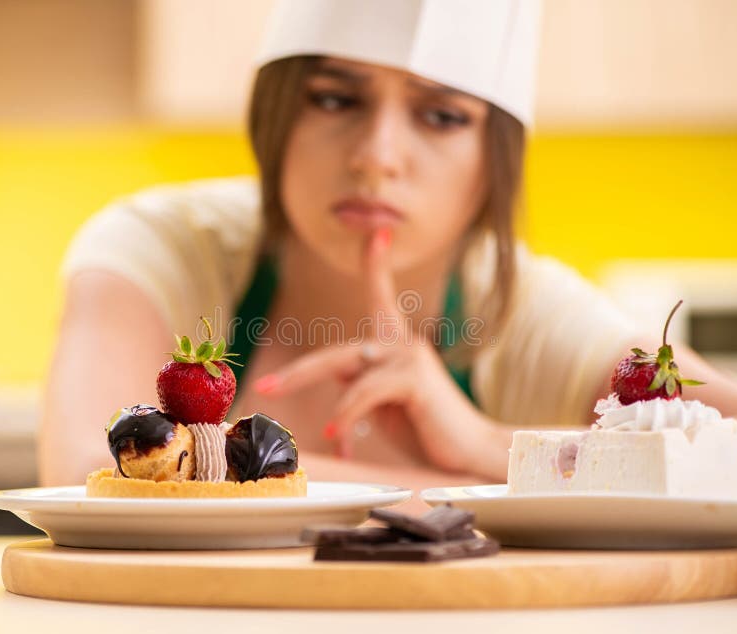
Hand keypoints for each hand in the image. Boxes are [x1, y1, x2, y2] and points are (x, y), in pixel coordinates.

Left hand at [252, 228, 494, 475]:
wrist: (470, 453)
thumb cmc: (427, 431)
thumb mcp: (386, 404)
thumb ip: (362, 383)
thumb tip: (337, 373)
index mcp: (396, 346)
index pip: (381, 298)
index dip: (376, 265)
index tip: (379, 232)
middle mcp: (403, 343)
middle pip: (336, 354)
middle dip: (298, 375)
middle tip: (266, 389)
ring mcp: (409, 357)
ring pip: (346, 371)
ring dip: (334, 409)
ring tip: (329, 436)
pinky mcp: (414, 377)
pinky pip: (365, 392)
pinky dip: (347, 414)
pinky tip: (337, 435)